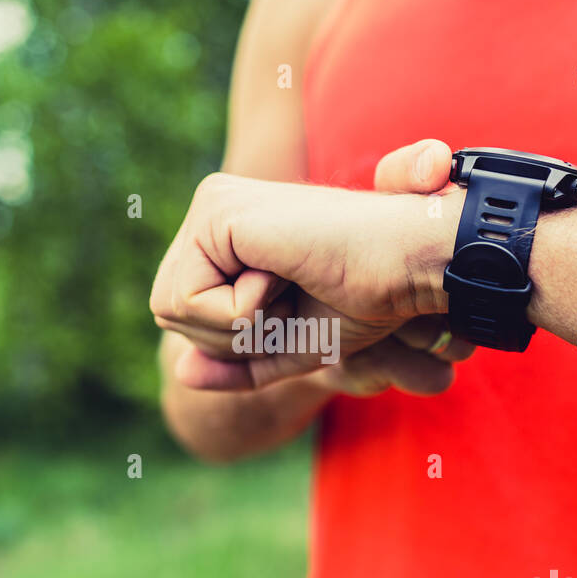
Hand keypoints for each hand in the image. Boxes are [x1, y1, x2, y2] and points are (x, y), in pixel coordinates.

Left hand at [152, 139, 461, 388]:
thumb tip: (180, 373)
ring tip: (291, 283)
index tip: (295, 301)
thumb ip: (237, 363)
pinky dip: (243, 311)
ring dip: (241, 323)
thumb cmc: (364, 299)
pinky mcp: (216, 210)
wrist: (407, 265)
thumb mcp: (291, 345)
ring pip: (172, 308)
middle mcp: (211, 209)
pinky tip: (284, 273)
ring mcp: (211, 204)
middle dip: (233, 334)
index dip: (239, 339)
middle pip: (169, 313)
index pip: (185, 315)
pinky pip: (190, 300)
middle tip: (294, 295)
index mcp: (226, 234)